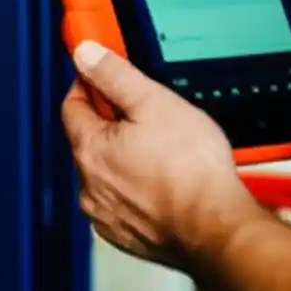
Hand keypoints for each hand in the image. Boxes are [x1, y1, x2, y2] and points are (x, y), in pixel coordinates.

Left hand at [61, 41, 263, 269]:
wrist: (218, 230)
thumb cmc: (192, 172)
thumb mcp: (155, 103)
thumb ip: (115, 76)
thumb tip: (85, 54)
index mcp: (89, 150)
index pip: (72, 105)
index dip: (91, 85)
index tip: (106, 78)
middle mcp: (89, 186)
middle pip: (89, 139)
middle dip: (112, 123)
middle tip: (147, 116)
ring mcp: (106, 215)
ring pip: (106, 173)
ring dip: (124, 159)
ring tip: (163, 153)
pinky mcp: (126, 236)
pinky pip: (124, 202)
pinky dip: (137, 190)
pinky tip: (164, 183)